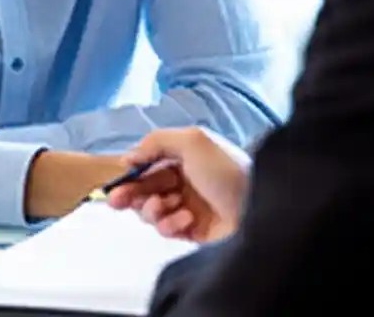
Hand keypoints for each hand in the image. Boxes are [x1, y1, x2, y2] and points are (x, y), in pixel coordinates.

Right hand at [105, 127, 251, 243]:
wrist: (258, 209)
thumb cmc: (228, 171)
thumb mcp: (192, 141)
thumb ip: (156, 141)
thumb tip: (129, 157)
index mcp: (186, 158)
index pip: (148, 164)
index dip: (131, 172)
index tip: (116, 179)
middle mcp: (186, 182)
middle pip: (144, 189)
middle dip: (129, 194)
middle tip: (115, 201)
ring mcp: (188, 207)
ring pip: (151, 210)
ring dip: (153, 209)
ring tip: (167, 207)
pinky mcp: (192, 232)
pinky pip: (167, 229)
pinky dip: (171, 224)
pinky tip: (187, 220)